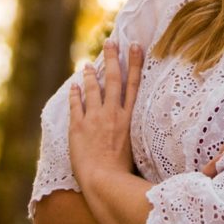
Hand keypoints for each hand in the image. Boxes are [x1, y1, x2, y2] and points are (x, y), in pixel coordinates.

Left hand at [67, 39, 143, 186]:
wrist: (104, 181)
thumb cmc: (125, 173)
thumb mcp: (139, 151)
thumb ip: (140, 136)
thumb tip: (150, 133)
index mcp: (130, 118)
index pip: (134, 85)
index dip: (134, 63)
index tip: (134, 46)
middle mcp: (113, 113)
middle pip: (113, 79)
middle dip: (112, 58)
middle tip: (111, 42)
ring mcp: (94, 119)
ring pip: (93, 89)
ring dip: (91, 74)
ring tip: (88, 63)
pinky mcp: (78, 127)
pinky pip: (75, 105)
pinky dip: (75, 94)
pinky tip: (74, 85)